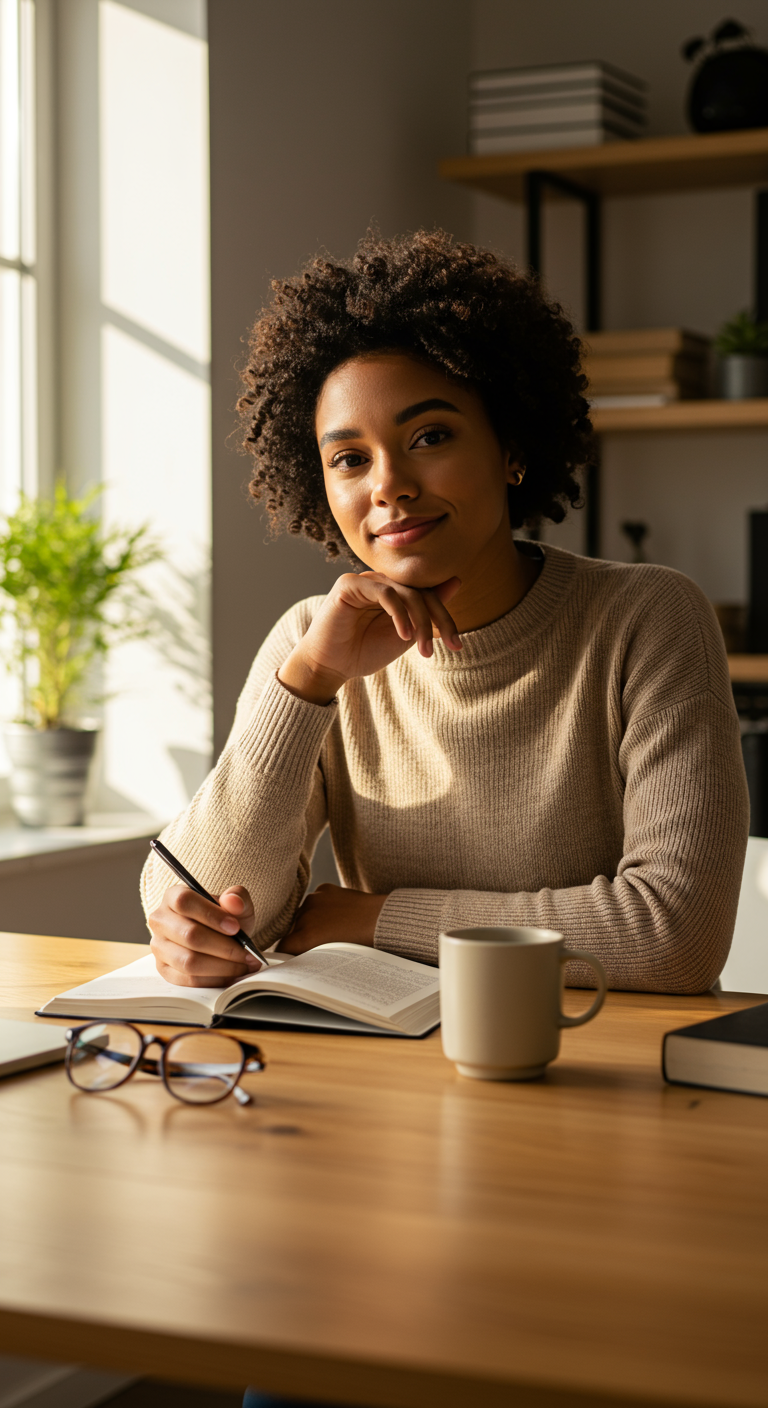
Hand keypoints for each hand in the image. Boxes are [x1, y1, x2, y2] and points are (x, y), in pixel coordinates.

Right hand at [148, 884, 264, 986]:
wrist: (221, 938)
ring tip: (243, 964)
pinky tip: (231, 974)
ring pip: (189, 961)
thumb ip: (238, 897)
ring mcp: (159, 947)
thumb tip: (233, 901)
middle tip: (246, 952)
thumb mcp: (236, 903)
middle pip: (189, 935)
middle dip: (224, 947)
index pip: (184, 902)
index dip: (211, 915)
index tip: (235, 927)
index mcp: (173, 897)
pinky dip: (214, 979)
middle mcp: (160, 921)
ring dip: (222, 966)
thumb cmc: (225, 919)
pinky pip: (189, 980)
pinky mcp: (164, 970)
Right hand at [276, 883, 386, 954]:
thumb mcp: (331, 957)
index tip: (294, 958)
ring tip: (331, 929)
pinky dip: (321, 908)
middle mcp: (305, 915)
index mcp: (305, 936)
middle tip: (318, 945)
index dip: (288, 954)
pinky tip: (336, 915)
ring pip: (302, 914)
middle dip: (300, 938)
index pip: (282, 947)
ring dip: (310, 922)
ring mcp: (314, 899)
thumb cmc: (362, 945)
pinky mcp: (324, 889)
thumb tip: (297, 957)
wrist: (383, 921)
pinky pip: (315, 901)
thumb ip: (310, 955)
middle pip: (292, 930)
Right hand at [278, 571, 461, 703]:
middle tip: (450, 645)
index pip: (427, 595)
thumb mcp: (404, 635)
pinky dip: (399, 614)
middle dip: (438, 620)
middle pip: (421, 592)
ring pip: (406, 592)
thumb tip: (456, 581)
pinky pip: (384, 592)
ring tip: (422, 648)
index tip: (457, 645)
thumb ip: (426, 612)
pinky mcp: (349, 584)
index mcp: (394, 592)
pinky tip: (403, 635)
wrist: (330, 667)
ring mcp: (365, 580)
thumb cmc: (363, 652)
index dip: (445, 618)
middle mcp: (380, 582)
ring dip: (420, 621)